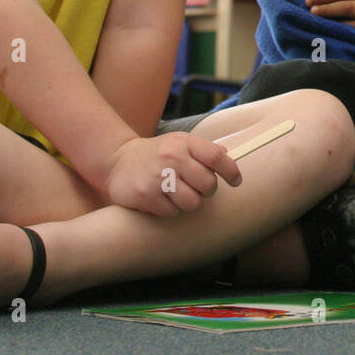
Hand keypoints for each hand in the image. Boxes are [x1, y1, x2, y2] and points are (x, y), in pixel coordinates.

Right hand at [105, 134, 240, 216]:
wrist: (118, 160)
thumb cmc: (158, 153)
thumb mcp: (180, 143)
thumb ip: (204, 150)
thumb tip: (228, 156)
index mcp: (183, 142)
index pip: (217, 157)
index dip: (231, 171)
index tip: (236, 182)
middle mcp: (171, 157)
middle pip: (208, 185)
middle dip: (207, 191)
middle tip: (197, 188)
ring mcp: (157, 177)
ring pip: (192, 203)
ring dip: (189, 202)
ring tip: (178, 194)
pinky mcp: (144, 195)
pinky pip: (172, 212)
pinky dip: (170, 209)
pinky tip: (161, 198)